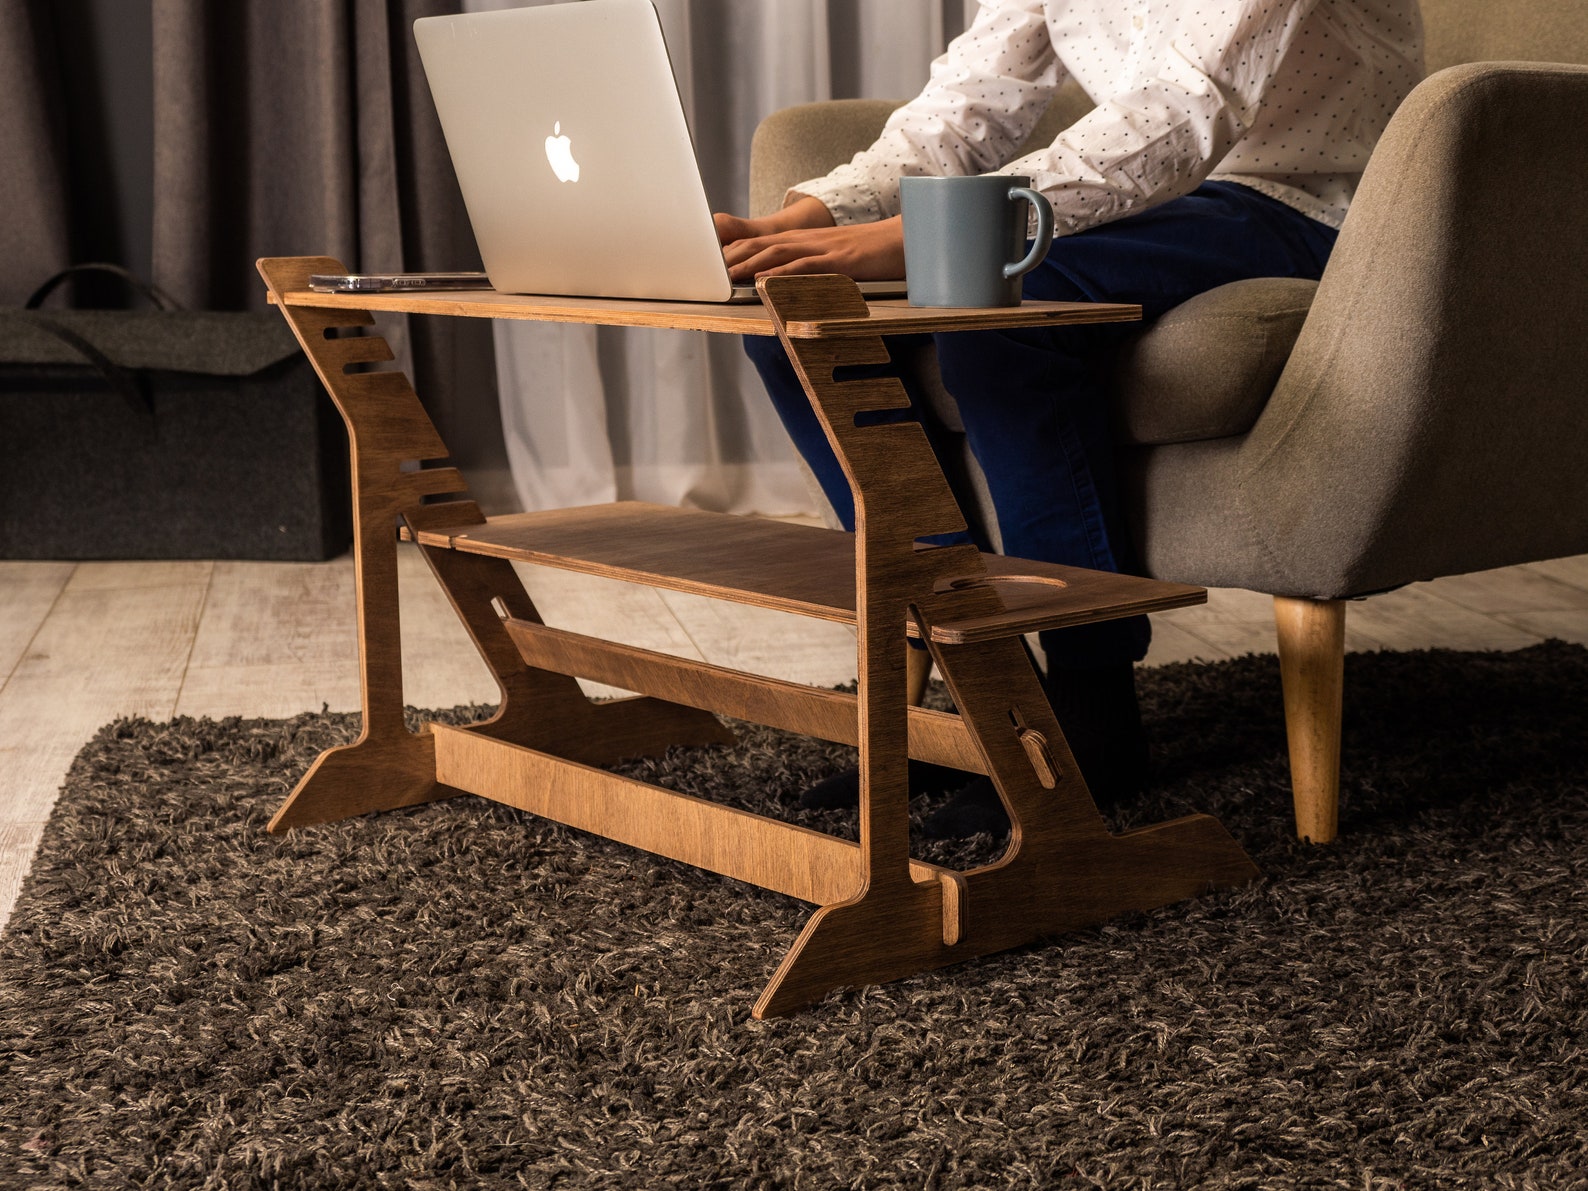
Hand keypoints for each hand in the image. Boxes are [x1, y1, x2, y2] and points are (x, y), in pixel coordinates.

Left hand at [714, 196, 904, 282]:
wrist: (909, 239)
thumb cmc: (874, 253)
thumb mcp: (837, 258)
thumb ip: (813, 266)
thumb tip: (791, 283)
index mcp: (806, 240)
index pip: (762, 243)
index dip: (734, 252)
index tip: (710, 265)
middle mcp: (810, 240)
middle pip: (763, 245)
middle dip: (732, 257)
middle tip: (706, 271)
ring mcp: (825, 248)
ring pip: (779, 253)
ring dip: (750, 264)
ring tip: (726, 276)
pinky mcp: (841, 260)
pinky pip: (807, 266)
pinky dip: (783, 273)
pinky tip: (766, 280)